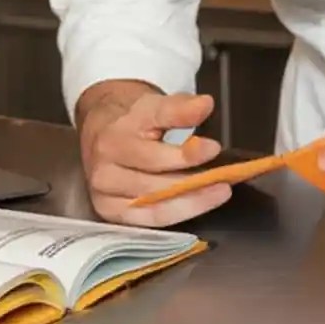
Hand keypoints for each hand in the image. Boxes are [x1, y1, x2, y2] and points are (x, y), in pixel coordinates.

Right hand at [78, 86, 228, 226]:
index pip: (154, 139)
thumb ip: (181, 108)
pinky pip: (148, 218)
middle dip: (192, 176)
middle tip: (224, 177)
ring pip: (152, 199)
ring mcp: (104, 187)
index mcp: (119, 128)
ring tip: (218, 192)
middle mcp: (107, 157)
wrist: (100, 136)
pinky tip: (197, 205)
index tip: (212, 148)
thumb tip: (203, 105)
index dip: (185, 146)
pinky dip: (176, 213)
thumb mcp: (155, 107)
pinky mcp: (108, 209)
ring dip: (191, 199)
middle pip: (153, 172)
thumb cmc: (132, 125)